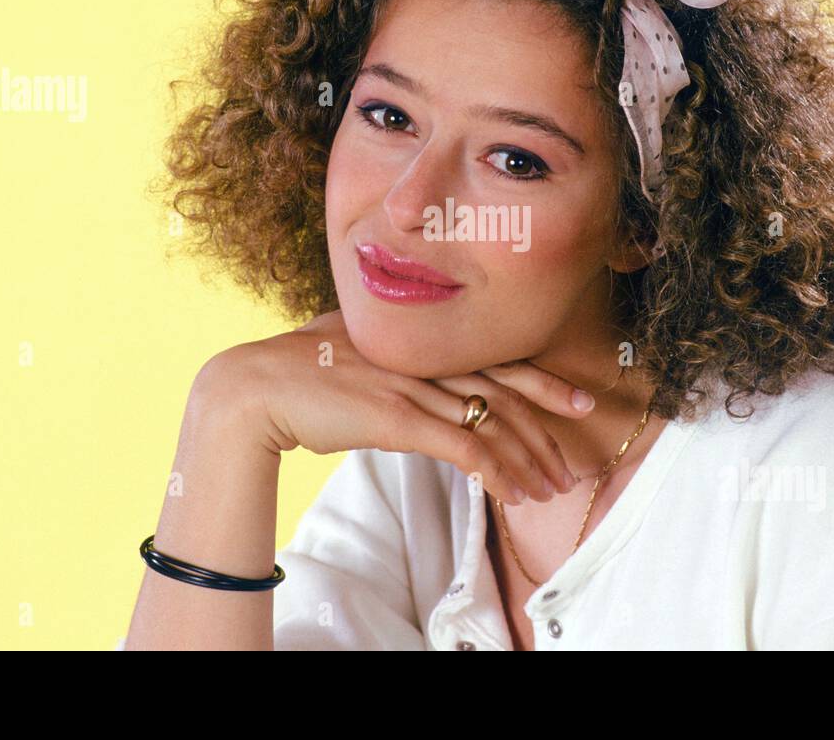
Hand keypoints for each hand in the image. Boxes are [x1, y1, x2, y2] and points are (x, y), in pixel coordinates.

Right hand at [208, 310, 592, 503]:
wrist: (255, 386)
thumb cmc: (300, 368)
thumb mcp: (357, 347)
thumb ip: (395, 357)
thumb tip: (414, 374)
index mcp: (421, 340)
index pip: (498, 358)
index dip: (544, 380)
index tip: (578, 400)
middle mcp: (425, 358)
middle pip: (506, 389)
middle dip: (549, 423)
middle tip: (578, 453)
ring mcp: (413, 386)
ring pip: (491, 422)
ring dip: (527, 459)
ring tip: (551, 487)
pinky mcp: (397, 419)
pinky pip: (463, 449)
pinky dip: (496, 473)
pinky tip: (513, 494)